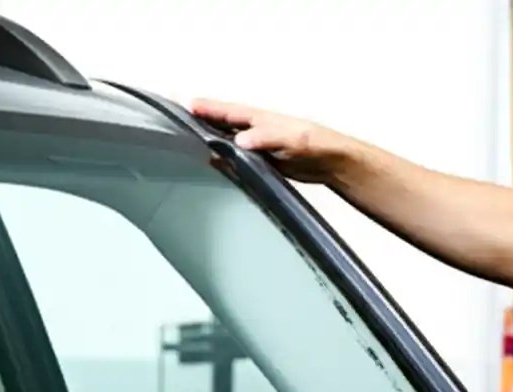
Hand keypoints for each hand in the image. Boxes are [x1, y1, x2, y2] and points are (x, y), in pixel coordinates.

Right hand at [188, 98, 358, 184]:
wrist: (332, 163)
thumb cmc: (317, 143)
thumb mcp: (291, 138)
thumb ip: (265, 138)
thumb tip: (240, 141)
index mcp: (261, 119)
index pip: (229, 111)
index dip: (209, 109)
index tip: (188, 106)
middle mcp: (257, 131)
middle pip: (224, 125)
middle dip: (204, 123)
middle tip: (180, 123)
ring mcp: (259, 147)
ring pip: (229, 143)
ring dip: (212, 143)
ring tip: (191, 145)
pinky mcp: (264, 163)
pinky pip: (238, 161)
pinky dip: (225, 162)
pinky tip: (216, 164)